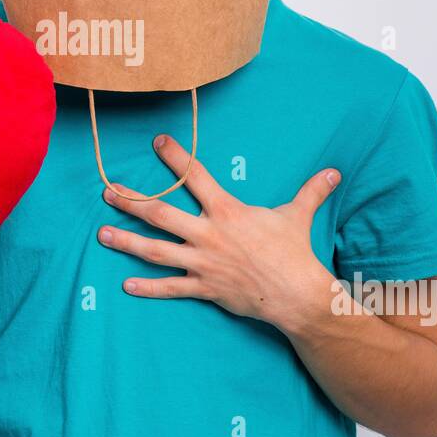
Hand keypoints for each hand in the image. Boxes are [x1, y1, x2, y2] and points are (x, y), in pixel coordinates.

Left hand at [97, 135, 341, 334]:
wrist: (296, 294)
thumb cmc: (295, 252)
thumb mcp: (299, 216)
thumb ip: (311, 191)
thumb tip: (334, 172)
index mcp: (228, 210)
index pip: (196, 177)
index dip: (176, 158)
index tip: (157, 141)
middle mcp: (208, 234)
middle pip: (162, 214)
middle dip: (132, 202)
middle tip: (107, 192)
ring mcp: (203, 262)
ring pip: (156, 250)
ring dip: (127, 241)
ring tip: (101, 234)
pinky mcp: (204, 288)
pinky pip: (171, 287)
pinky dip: (148, 287)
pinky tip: (126, 285)